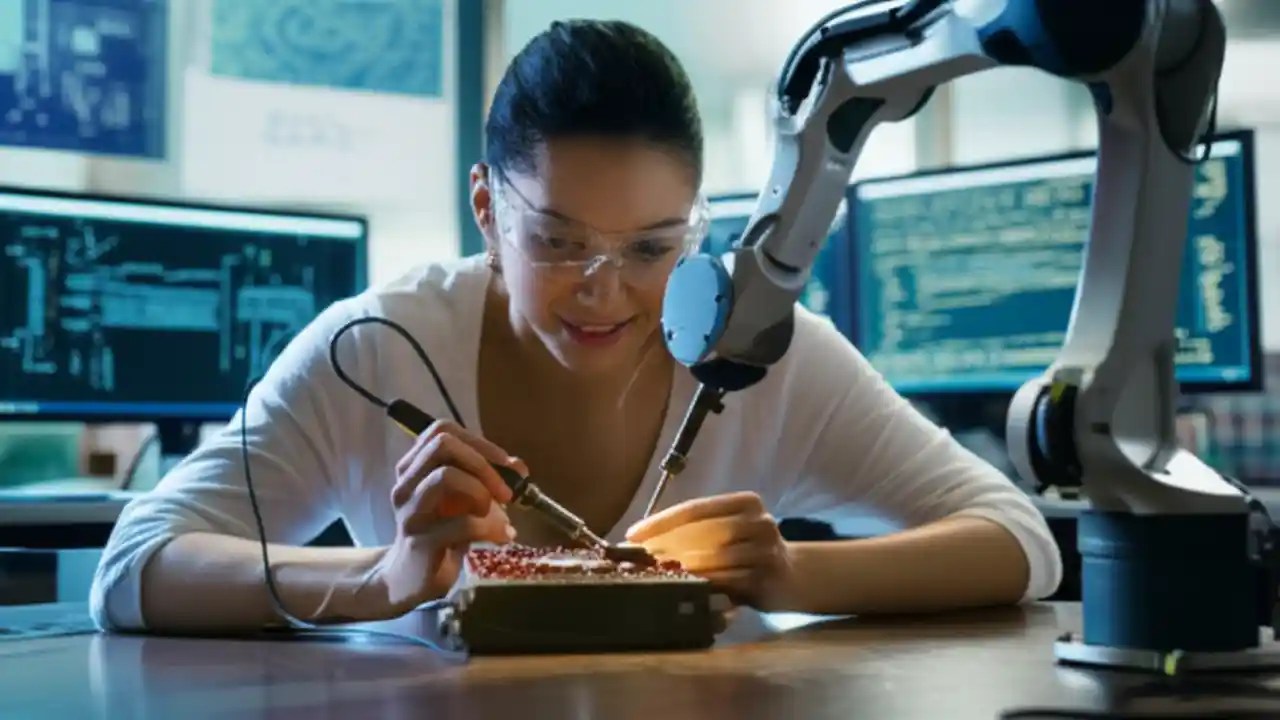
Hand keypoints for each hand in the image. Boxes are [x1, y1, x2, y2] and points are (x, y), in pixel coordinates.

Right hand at [369, 420, 526, 616]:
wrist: (408, 580)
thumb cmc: (440, 533)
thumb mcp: (463, 501)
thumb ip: (486, 480)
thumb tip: (519, 468)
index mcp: (415, 467)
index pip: (442, 431)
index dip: (479, 442)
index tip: (505, 464)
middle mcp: (407, 484)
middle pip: (442, 445)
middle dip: (482, 463)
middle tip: (504, 491)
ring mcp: (411, 513)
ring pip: (445, 477)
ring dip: (481, 492)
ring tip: (493, 513)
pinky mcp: (420, 543)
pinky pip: (461, 524)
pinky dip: (490, 527)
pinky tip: (502, 537)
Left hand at [625, 491, 795, 610]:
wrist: (792, 575)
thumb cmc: (747, 549)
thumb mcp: (727, 530)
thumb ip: (694, 531)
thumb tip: (640, 540)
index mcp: (746, 501)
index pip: (695, 508)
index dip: (660, 522)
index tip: (632, 534)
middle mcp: (760, 521)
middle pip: (703, 532)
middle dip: (667, 546)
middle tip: (640, 559)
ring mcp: (767, 550)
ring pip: (714, 559)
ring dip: (682, 568)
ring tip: (656, 574)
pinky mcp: (767, 579)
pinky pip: (727, 582)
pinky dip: (703, 585)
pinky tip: (684, 588)